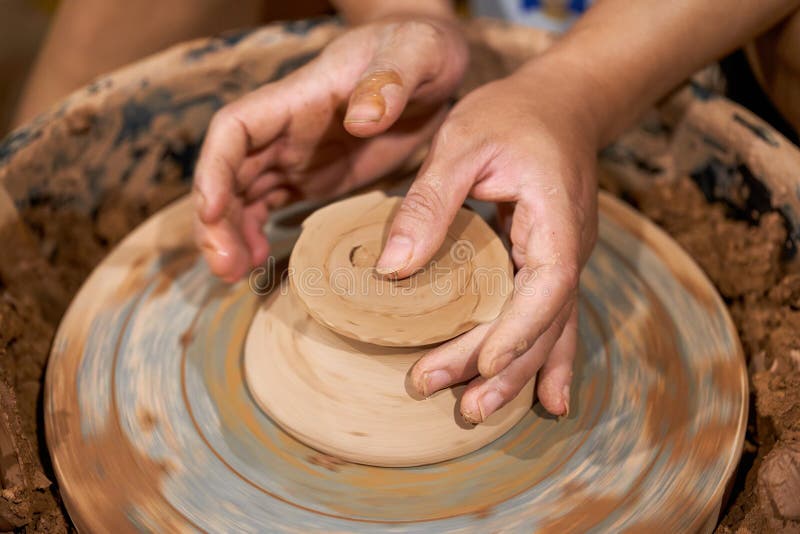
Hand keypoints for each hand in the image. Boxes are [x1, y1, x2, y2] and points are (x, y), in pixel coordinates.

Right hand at [193, 15, 467, 280]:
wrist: (433, 65)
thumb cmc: (419, 48)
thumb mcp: (416, 53)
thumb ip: (388, 83)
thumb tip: (361, 120)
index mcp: (299, 98)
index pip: (235, 129)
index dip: (214, 168)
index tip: (212, 210)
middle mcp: (286, 129)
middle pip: (228, 173)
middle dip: (215, 220)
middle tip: (225, 267)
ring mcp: (295, 156)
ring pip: (241, 196)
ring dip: (229, 234)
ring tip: (234, 274)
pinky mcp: (311, 179)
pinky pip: (267, 208)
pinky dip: (255, 235)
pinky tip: (257, 262)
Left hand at [388, 54, 599, 421]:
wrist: (559, 102)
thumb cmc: (512, 115)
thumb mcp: (463, 142)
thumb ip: (430, 201)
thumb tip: (392, 268)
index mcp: (554, 218)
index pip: (547, 285)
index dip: (519, 331)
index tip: (483, 365)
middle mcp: (568, 248)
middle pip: (542, 321)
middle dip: (502, 367)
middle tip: (455, 403)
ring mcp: (562, 260)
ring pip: (547, 329)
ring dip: (518, 374)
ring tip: (479, 412)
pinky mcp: (547, 263)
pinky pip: (550, 318)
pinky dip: (543, 358)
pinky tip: (546, 397)